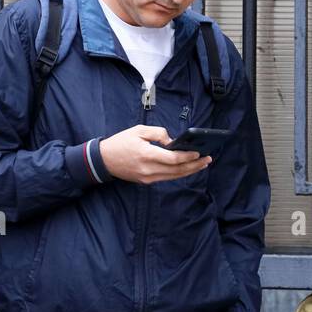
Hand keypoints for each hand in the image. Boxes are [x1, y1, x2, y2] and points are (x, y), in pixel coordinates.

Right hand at [97, 124, 211, 183]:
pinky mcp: (146, 181)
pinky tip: (187, 168)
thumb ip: (158, 133)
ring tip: (202, 164)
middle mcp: (148, 169)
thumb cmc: (121, 142)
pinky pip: (167, 177)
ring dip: (189, 171)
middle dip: (194, 165)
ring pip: (174, 176)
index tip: (199, 152)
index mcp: (146, 154)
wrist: (104, 160)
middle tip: (208, 159)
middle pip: (177, 170)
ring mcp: (147, 177)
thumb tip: (173, 141)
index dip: (188, 157)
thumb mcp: (139, 130)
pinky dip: (179, 173)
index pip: (173, 159)